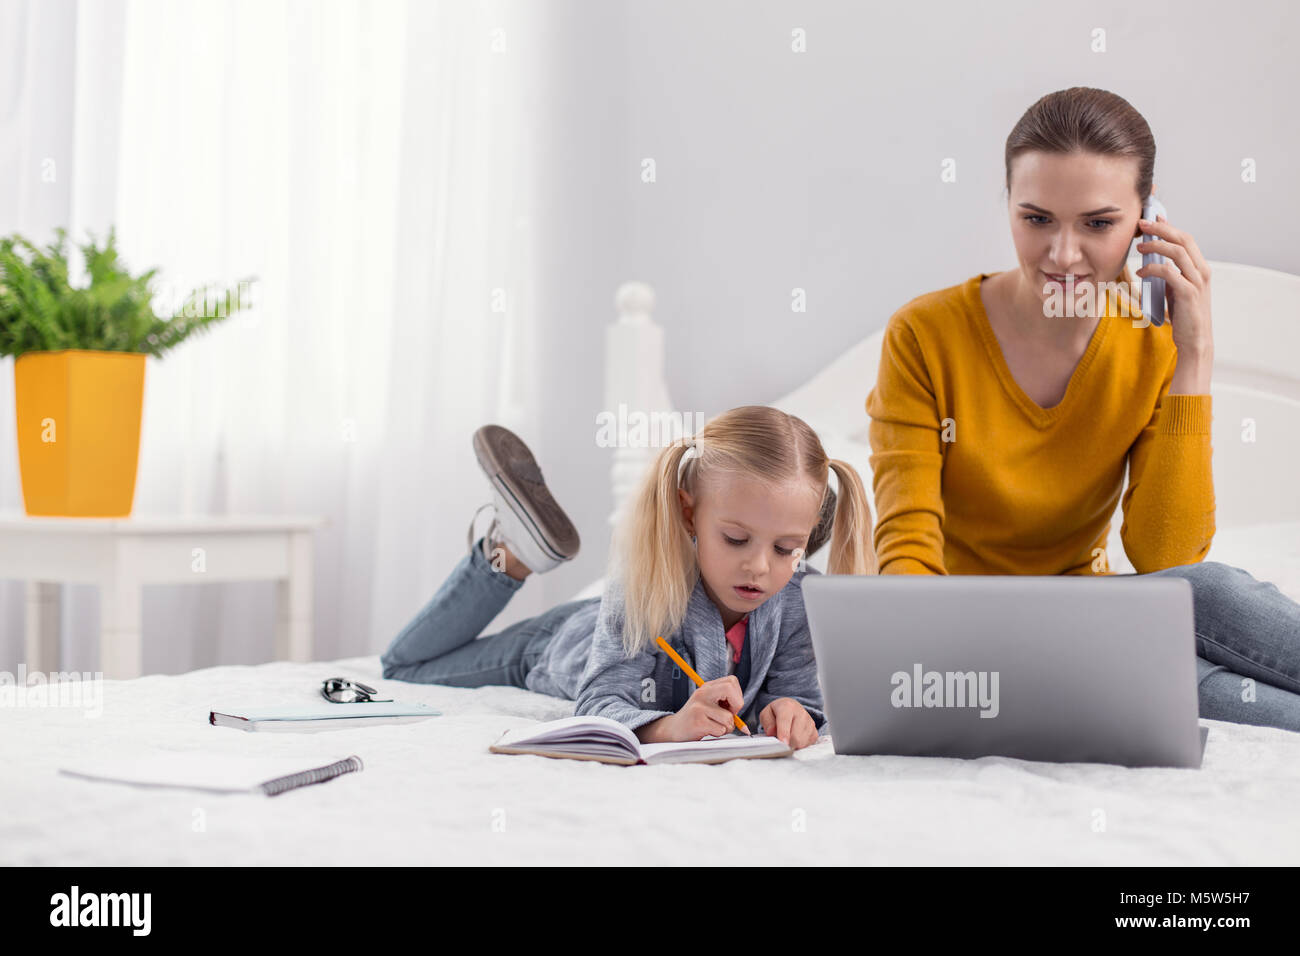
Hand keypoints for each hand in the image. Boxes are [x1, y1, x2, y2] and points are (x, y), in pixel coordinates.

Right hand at [667, 676, 749, 740]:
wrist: (673, 730)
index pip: (732, 681)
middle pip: (730, 689)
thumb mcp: (708, 704)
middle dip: (737, 705)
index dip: (737, 695)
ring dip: (727, 727)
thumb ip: (725, 704)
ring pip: (728, 717)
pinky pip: (720, 729)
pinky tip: (708, 731)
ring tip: (715, 727)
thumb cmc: (696, 719)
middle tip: (729, 715)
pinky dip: (718, 733)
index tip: (730, 707)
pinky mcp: (697, 722)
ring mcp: (699, 707)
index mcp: (707, 687)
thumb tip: (743, 717)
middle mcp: (702, 694)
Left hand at [758, 697, 818, 749]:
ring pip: (802, 742)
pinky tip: (795, 739)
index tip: (783, 743)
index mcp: (787, 706)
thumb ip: (767, 723)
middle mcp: (801, 713)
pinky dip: (799, 746)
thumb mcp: (766, 714)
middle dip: (786, 744)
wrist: (790, 708)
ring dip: (792, 745)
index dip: (783, 733)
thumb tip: (772, 733)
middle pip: (795, 736)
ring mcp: (810, 722)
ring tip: (787, 738)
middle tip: (780, 743)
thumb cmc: (777, 713)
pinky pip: (807, 745)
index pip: (785, 721)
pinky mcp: (815, 732)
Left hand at [1135, 213, 1213, 392]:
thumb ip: (1170, 274)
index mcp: (1200, 268)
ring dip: (1156, 246)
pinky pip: (1170, 273)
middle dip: (1161, 229)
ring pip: (1178, 252)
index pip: (1186, 239)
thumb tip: (1153, 261)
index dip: (1169, 227)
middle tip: (1141, 223)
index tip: (1152, 218)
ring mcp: (1197, 282)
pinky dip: (1154, 268)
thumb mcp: (1176, 290)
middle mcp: (1202, 271)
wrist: (1195, 341)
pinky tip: (1141, 272)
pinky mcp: (1189, 294)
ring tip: (1139, 246)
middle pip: (1183, 240)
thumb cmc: (1184, 316)